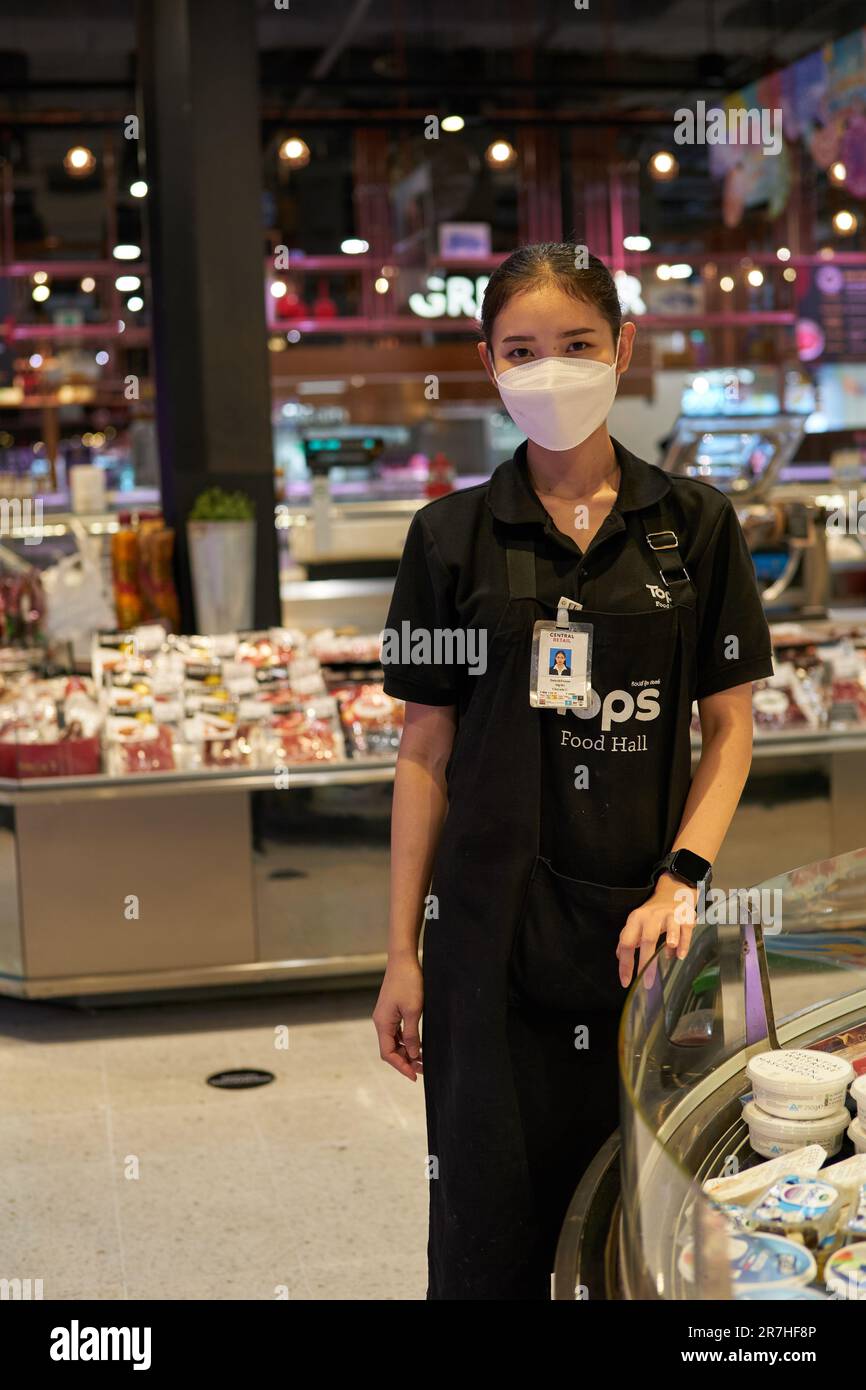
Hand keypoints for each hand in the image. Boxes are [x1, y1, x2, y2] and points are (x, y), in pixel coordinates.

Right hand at [373, 953, 423, 1080]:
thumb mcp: (413, 1011)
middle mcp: (381, 1021)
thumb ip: (411, 1034)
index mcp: (382, 1023)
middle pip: (390, 1049)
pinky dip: (406, 1041)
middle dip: (405, 1061)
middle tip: (422, 1070)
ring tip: (422, 1060)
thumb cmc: (408, 982)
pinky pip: (396, 1032)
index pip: (388, 1054)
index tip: (415, 1076)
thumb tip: (412, 1054)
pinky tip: (417, 1044)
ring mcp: (385, 1016)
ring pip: (393, 1041)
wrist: (403, 960)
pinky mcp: (392, 1010)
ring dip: (406, 1052)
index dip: (401, 1067)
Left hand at [616, 874, 697, 989]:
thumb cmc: (652, 917)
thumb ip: (628, 940)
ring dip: (670, 939)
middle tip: (646, 981)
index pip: (626, 942)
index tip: (627, 982)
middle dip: (646, 960)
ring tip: (667, 958)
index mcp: (636, 920)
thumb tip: (619, 956)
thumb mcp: (636, 925)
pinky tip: (681, 955)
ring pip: (670, 926)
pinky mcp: (685, 916)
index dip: (625, 963)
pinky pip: (686, 929)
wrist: (671, 896)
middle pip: (648, 937)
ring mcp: (670, 915)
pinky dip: (684, 943)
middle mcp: (651, 916)